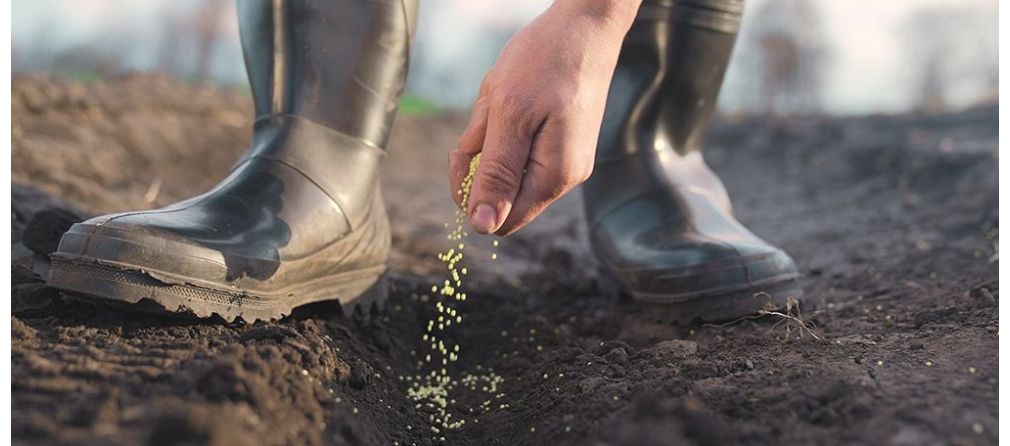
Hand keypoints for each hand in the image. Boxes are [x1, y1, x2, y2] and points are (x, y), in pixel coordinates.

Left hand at [449, 0, 640, 234]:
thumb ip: (496, 174)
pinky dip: (506, 127)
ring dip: (492, 139)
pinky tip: (514, 99)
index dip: (470, 194)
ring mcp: (565, 161)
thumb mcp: (509, 115)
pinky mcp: (562, 144)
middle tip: (483, 120)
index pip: (499, 220)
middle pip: (502, 197)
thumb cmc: (547, 60)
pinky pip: (520, 151)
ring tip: (503, 100)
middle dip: (480, 162)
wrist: (586, 23)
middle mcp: (564, 177)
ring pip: (508, 170)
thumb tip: (482, 227)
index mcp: (554, 177)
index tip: (464, 151)